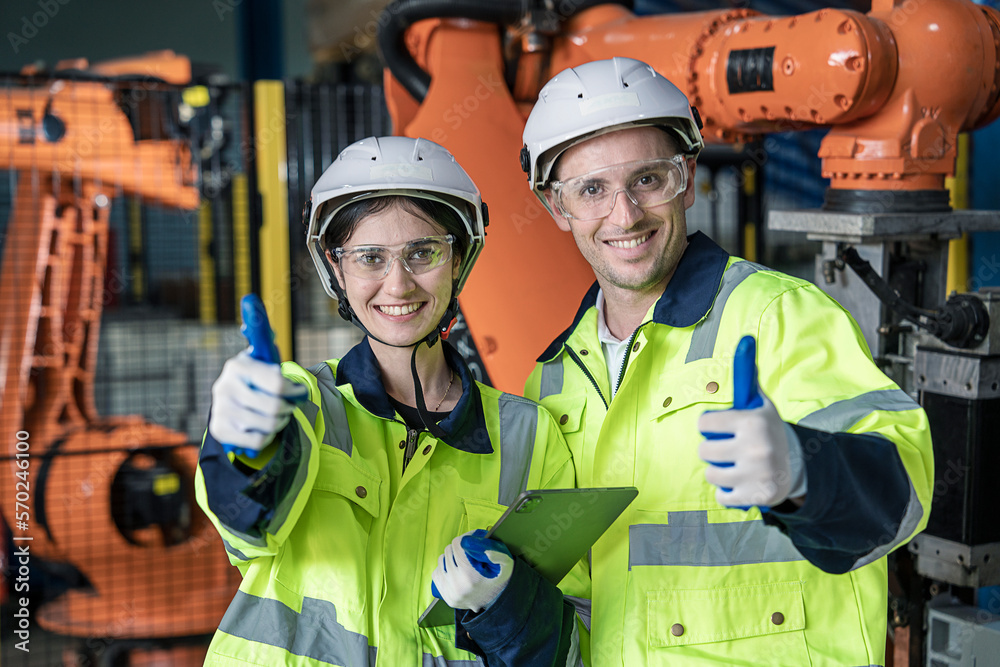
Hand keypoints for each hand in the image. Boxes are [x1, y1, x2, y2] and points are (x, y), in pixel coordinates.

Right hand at [208, 351, 307, 455]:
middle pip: (273, 407)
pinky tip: (267, 429)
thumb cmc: (254, 380)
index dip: (294, 391)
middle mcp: (224, 387)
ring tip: (281, 417)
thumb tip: (264, 330)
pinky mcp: (218, 429)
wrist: (229, 401)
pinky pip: (256, 441)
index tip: (300, 392)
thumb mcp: (261, 363)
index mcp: (237, 366)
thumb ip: (269, 352)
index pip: (277, 384)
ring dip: (280, 422)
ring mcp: (220, 409)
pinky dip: (267, 437)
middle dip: (288, 408)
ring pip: (267, 425)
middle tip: (291, 407)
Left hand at [431, 529, 513, 612]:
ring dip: (450, 557)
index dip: (464, 538)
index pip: (457, 545)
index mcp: (471, 576)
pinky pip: (436, 574)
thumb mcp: (506, 563)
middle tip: (466, 550)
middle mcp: (458, 586)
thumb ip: (497, 553)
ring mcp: (451, 593)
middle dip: (457, 548)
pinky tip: (454, 570)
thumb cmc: (501, 579)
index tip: (470, 539)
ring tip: (461, 560)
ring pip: (441, 561)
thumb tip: (479, 546)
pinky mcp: (448, 598)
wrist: (499, 603)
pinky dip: (443, 568)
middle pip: (448, 552)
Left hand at [698, 336, 804, 508]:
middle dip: (714, 450)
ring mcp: (758, 474)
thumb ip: (747, 375)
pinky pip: (721, 496)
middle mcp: (756, 447)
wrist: (796, 467)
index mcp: (753, 421)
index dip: (710, 427)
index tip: (722, 428)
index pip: (703, 425)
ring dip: (720, 472)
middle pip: (704, 451)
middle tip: (731, 449)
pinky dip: (728, 493)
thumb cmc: (766, 430)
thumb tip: (745, 338)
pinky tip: (743, 483)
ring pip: (712, 475)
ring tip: (738, 465)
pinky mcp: (758, 497)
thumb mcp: (759, 403)